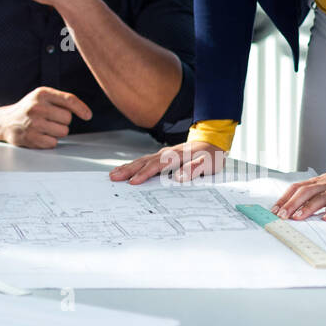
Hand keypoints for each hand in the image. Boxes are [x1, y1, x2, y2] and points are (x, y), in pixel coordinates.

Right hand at [0, 87, 91, 147]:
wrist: (4, 121)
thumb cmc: (28, 109)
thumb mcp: (41, 97)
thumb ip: (61, 100)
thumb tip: (85, 112)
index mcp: (41, 93)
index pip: (68, 100)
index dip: (81, 108)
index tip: (88, 115)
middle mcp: (37, 107)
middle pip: (68, 118)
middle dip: (63, 121)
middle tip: (51, 119)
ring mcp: (33, 123)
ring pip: (63, 132)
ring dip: (58, 132)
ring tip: (45, 127)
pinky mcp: (31, 138)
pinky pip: (53, 142)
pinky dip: (49, 141)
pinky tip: (40, 135)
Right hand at [109, 140, 226, 184]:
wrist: (212, 142)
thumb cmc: (211, 156)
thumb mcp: (209, 164)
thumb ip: (195, 169)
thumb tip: (179, 178)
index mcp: (177, 156)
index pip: (157, 166)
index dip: (145, 174)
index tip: (133, 182)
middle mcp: (167, 154)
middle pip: (144, 162)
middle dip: (128, 170)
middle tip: (114, 177)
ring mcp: (163, 154)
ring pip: (142, 160)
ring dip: (128, 167)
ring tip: (114, 174)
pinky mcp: (162, 157)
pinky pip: (145, 161)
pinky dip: (133, 165)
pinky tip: (125, 170)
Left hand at [271, 170, 325, 220]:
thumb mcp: (325, 186)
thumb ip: (311, 194)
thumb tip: (291, 207)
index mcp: (318, 181)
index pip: (297, 187)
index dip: (285, 198)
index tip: (275, 209)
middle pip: (306, 191)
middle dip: (292, 203)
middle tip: (282, 215)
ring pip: (322, 197)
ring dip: (308, 207)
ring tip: (298, 217)